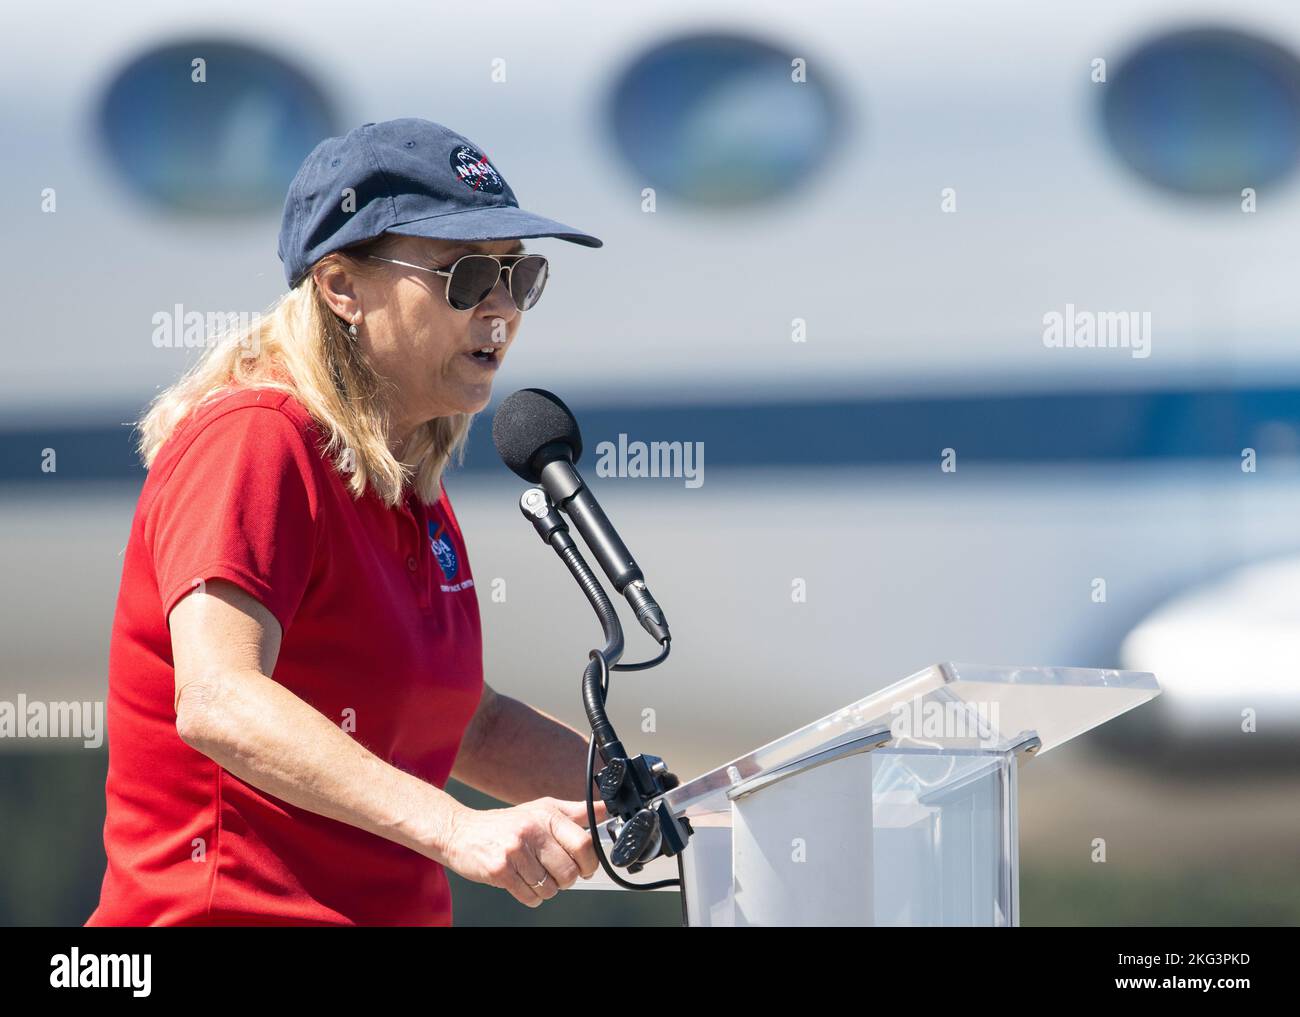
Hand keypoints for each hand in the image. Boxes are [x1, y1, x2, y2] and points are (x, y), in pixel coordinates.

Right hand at [443, 797, 610, 906]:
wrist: (461, 832)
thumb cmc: (506, 824)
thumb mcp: (541, 809)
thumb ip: (575, 812)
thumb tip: (607, 810)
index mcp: (547, 814)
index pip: (584, 844)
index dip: (590, 862)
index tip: (586, 867)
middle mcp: (532, 830)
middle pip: (569, 871)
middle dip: (567, 879)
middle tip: (557, 874)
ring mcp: (514, 851)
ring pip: (551, 887)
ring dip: (547, 888)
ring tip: (534, 874)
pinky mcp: (500, 870)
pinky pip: (530, 897)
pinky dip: (531, 896)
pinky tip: (522, 882)